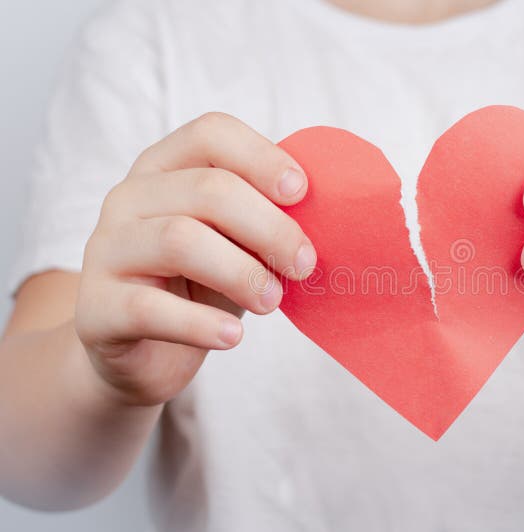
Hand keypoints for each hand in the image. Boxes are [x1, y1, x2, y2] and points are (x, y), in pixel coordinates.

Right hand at [75, 112, 316, 405]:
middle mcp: (129, 198)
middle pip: (209, 190)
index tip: (303, 193)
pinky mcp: (96, 308)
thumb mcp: (238, 243)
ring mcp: (106, 250)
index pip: (211, 134)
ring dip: (242, 273)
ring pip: (180, 241)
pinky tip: (233, 337)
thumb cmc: (201, 285)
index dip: (263, 157)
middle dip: (271, 227)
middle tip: (305, 264)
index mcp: (166, 168)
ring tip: (272, 302)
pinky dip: (201, 324)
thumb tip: (331, 213)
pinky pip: (150, 309)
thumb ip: (268, 219)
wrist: (142, 352)